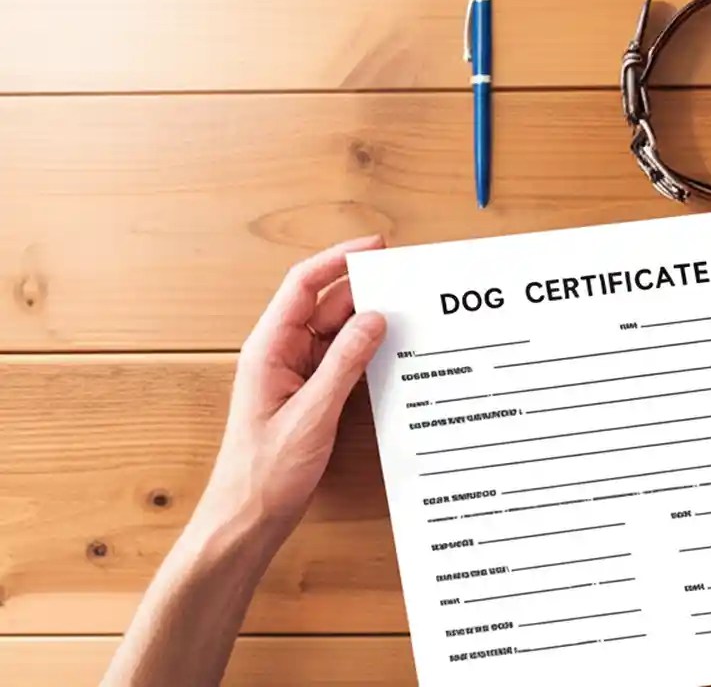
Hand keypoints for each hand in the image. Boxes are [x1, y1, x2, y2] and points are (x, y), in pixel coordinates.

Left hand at [196, 235, 387, 535]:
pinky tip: (391, 352)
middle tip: (406, 283)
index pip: (303, 285)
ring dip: (368, 323)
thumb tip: (374, 319)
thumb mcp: (311, 415)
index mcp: (268, 349)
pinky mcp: (310, 395)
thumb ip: (344, 364)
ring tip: (407, 314)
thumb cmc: (264, 473)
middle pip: (326, 306)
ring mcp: (296, 374)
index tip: (375, 248)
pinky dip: (366, 352)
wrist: (248, 518)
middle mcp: (281, 354)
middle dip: (364, 289)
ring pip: (338, 333)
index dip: (338, 259)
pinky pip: (341, 360)